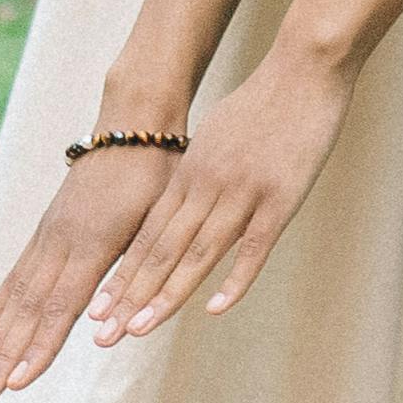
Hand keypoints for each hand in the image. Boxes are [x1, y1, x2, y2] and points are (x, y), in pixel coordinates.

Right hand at [0, 141, 179, 399]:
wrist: (133, 123)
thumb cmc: (157, 174)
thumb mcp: (159, 220)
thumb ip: (135, 273)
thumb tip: (111, 325)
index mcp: (93, 244)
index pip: (61, 307)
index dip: (40, 348)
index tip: (18, 383)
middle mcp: (61, 242)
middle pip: (29, 309)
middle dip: (5, 356)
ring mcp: (48, 236)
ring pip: (16, 296)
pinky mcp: (44, 231)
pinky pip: (14, 274)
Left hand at [84, 45, 358, 347]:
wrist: (304, 67)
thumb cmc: (264, 100)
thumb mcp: (217, 136)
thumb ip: (199, 174)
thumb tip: (181, 205)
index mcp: (190, 171)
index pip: (148, 234)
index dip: (123, 275)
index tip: (97, 310)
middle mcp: (207, 185)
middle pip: (163, 250)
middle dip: (131, 295)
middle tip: (104, 334)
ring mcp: (242, 192)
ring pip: (198, 253)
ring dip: (167, 294)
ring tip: (140, 329)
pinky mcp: (280, 197)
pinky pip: (253, 247)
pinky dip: (233, 280)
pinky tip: (214, 308)